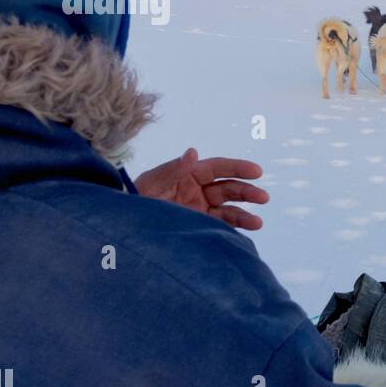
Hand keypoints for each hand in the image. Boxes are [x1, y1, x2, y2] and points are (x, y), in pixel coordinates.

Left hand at [134, 147, 268, 230]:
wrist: (122, 228)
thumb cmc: (133, 201)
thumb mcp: (150, 184)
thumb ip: (172, 170)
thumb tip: (193, 152)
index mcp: (187, 175)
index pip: (217, 168)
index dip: (237, 168)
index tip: (257, 171)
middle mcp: (196, 191)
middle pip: (227, 189)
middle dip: (246, 192)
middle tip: (263, 198)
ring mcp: (198, 210)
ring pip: (227, 210)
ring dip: (244, 215)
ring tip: (258, 223)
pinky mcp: (197, 228)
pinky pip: (219, 227)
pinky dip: (233, 230)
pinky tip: (245, 234)